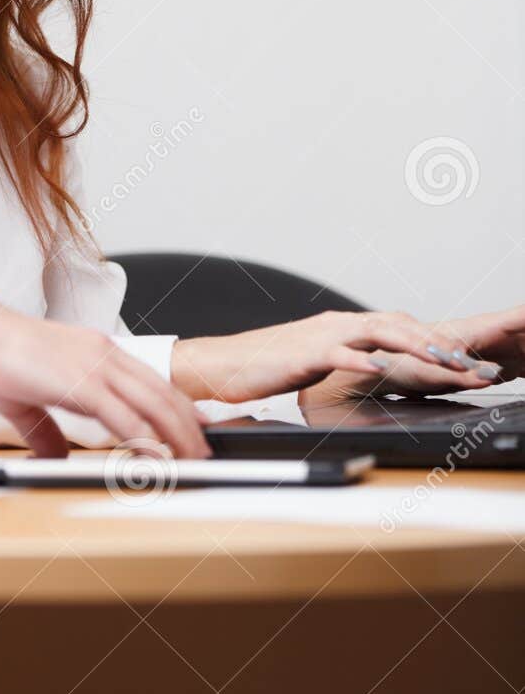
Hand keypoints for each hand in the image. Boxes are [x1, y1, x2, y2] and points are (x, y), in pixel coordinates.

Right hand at [0, 252, 209, 456]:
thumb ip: (46, 431)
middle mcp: (105, 355)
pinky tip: (155, 457)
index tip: (192, 427)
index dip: (176, 406)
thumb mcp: (28, 401)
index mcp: (97, 352)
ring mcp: (96, 366)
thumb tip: (54, 458)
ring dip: (176, 435)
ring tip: (191, 459)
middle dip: (187, 425)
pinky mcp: (81, 382)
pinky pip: (124, 416)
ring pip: (153, 404)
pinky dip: (145, 440)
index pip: (150, 381)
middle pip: (162, 393)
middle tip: (203, 451)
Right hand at [170, 310, 503, 406]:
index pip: (398, 327)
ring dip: (414, 346)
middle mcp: (337, 325)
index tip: (463, 359)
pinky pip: (338, 354)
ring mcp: (321, 337)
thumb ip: (346, 358)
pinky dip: (362, 359)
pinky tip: (380, 368)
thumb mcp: (317, 362)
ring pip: (378, 334)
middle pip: (398, 326)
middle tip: (470, 363)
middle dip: (437, 344)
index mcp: (342, 328)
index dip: (432, 340)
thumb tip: (377, 367)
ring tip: (443, 360)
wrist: (223, 363)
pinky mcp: (303, 354)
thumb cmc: (266, 367)